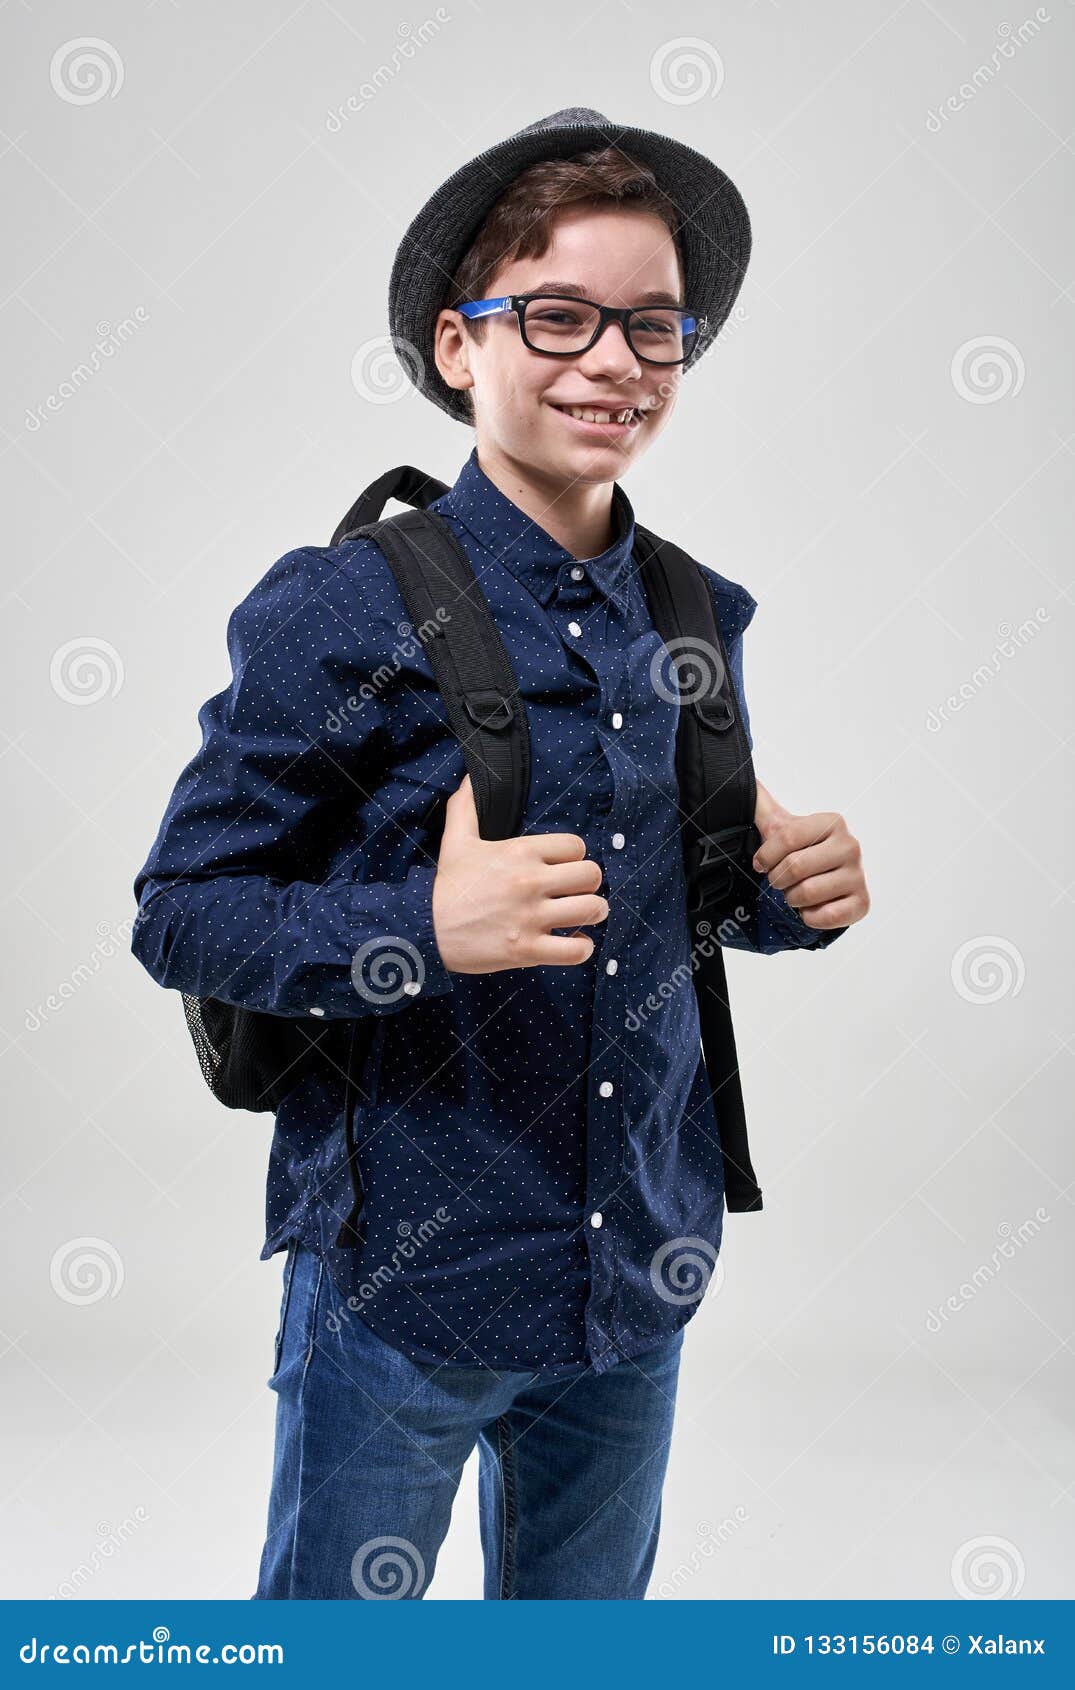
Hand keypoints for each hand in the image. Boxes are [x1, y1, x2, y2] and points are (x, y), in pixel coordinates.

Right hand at [432, 774, 608, 972]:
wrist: (425, 930)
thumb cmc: (447, 887)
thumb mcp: (456, 840)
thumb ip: (466, 805)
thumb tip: (471, 776)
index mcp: (520, 852)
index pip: (576, 846)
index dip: (574, 856)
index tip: (562, 866)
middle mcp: (530, 882)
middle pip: (592, 876)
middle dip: (588, 884)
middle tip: (575, 891)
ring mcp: (531, 918)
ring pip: (593, 910)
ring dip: (592, 913)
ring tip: (579, 915)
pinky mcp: (528, 950)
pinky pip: (577, 951)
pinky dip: (581, 948)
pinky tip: (572, 942)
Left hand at [752, 779, 869, 930]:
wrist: (829, 885)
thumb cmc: (803, 853)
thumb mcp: (782, 826)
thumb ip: (763, 805)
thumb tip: (747, 777)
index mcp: (832, 823)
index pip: (785, 836)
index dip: (766, 855)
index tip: (762, 863)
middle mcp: (850, 846)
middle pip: (795, 867)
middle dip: (778, 878)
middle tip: (781, 880)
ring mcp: (858, 875)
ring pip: (807, 893)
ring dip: (792, 898)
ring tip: (797, 892)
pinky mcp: (862, 903)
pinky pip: (825, 916)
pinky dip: (809, 916)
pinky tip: (811, 908)